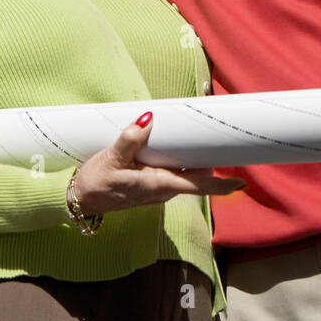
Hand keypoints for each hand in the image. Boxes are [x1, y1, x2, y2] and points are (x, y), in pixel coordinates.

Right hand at [71, 112, 244, 214]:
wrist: (79, 201)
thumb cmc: (96, 183)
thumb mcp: (111, 158)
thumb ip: (130, 139)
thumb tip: (148, 118)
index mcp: (158, 185)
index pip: (198, 186)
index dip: (221, 185)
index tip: (241, 183)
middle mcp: (162, 190)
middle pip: (196, 176)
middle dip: (210, 161)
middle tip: (221, 139)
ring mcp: (157, 190)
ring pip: (185, 174)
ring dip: (194, 160)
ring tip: (201, 138)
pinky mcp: (150, 186)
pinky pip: (173, 173)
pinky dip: (180, 162)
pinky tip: (176, 148)